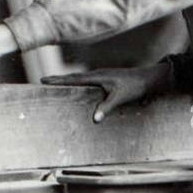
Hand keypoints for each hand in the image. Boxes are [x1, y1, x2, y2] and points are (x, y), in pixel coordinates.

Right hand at [42, 63, 172, 122]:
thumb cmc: (135, 87)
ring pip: (80, 78)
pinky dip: (78, 83)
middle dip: (58, 79)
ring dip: (68, 81)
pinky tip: (77, 88)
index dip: (58, 80)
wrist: (148, 78)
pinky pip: (87, 81)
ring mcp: (101, 75)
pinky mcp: (106, 79)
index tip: (44, 80)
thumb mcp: (120, 98)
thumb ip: (107, 107)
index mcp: (97, 76)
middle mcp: (97, 74)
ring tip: (56, 84)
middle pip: (73, 77)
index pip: (73, 79)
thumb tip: (94, 119)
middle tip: (44, 80)